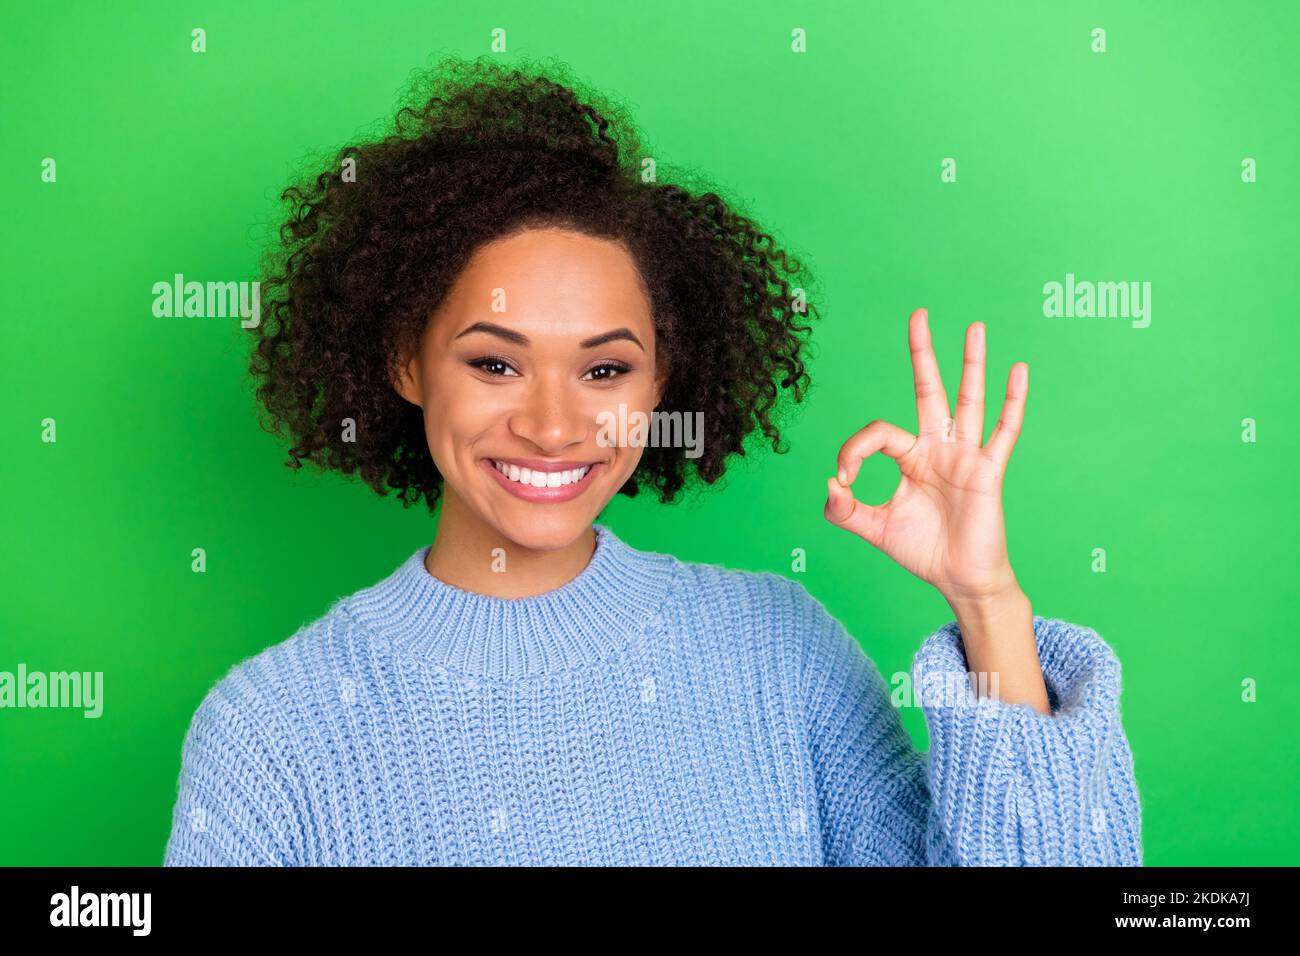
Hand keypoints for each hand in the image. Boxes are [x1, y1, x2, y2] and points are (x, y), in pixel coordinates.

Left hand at [824, 308, 1026, 611]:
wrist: (959, 579)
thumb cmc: (922, 551)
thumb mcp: (873, 529)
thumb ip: (843, 510)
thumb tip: (828, 483)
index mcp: (910, 458)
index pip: (879, 433)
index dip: (854, 450)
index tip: (843, 479)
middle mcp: (938, 448)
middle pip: (929, 390)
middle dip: (922, 353)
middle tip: (918, 314)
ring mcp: (965, 455)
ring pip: (969, 400)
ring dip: (972, 363)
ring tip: (976, 326)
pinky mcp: (988, 471)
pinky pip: (1003, 432)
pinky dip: (1013, 402)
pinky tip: (1018, 370)